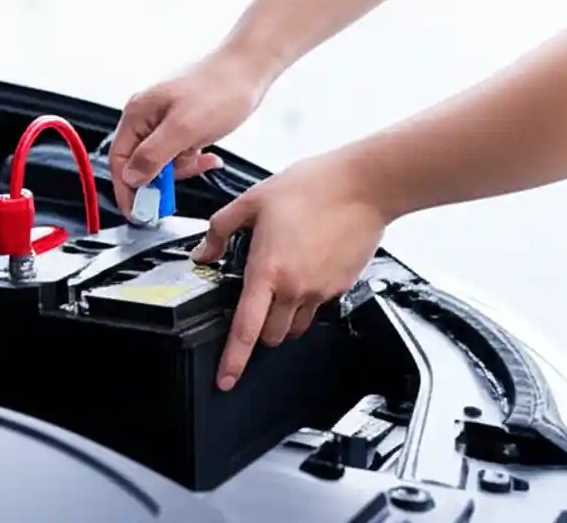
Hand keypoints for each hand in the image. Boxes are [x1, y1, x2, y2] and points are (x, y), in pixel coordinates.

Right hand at [109, 50, 271, 214]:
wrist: (250, 66)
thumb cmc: (220, 88)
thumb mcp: (184, 129)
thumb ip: (153, 156)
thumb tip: (131, 177)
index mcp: (138, 113)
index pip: (119, 160)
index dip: (125, 189)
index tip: (136, 212)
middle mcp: (147, 115)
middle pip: (139, 161)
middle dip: (157, 181)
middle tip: (172, 198)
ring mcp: (165, 118)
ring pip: (162, 159)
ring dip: (181, 168)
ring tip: (202, 162)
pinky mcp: (184, 121)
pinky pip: (179, 150)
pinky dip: (193, 158)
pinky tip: (209, 154)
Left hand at [190, 151, 390, 390]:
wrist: (364, 185)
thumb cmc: (313, 187)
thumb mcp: (252, 200)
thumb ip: (220, 229)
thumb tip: (203, 252)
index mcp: (268, 270)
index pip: (245, 330)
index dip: (232, 361)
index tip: (224, 380)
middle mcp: (295, 288)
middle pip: (271, 336)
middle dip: (260, 329)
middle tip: (256, 302)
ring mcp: (321, 291)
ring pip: (295, 325)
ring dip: (283, 317)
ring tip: (282, 280)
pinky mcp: (341, 286)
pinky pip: (317, 306)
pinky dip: (306, 298)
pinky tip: (305, 266)